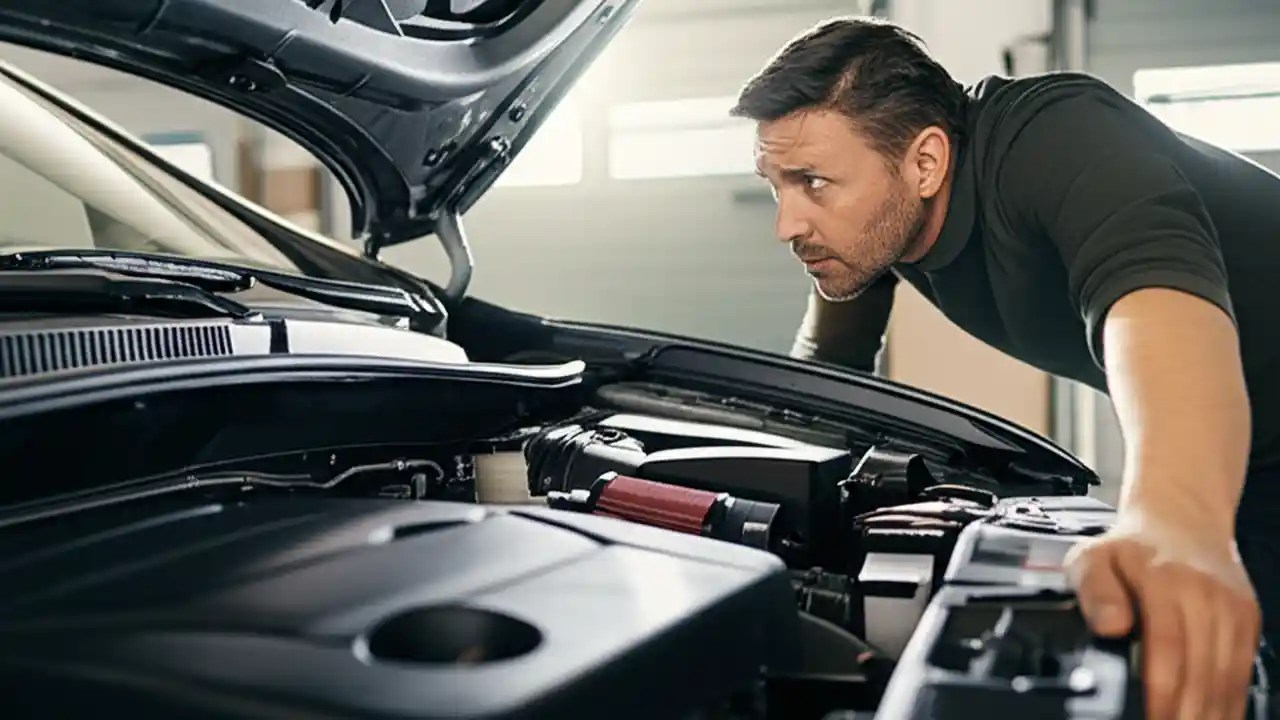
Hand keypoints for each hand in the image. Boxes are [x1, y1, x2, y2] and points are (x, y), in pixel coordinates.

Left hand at [1064, 509, 1260, 719]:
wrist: (1181, 518)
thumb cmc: (1131, 546)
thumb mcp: (1093, 557)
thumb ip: (1094, 591)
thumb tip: (1109, 626)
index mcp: (1164, 580)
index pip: (1167, 647)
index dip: (1160, 692)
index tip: (1151, 718)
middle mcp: (1205, 595)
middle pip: (1201, 670)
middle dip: (1184, 712)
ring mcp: (1231, 608)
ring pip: (1226, 676)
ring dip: (1208, 712)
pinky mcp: (1247, 619)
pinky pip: (1242, 669)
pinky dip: (1229, 700)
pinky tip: (1211, 716)